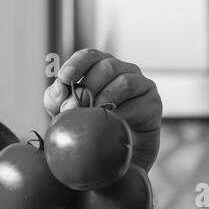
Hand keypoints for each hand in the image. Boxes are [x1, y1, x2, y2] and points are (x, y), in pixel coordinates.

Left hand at [43, 49, 162, 172]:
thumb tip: (59, 86)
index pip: (89, 56)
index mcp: (99, 66)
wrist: (117, 153)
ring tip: (92, 116)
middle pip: (106, 67)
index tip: (64, 77)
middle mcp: (123, 70)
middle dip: (87, 88)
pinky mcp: (153, 102)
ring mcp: (141, 84)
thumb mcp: (64, 112)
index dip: (76, 64)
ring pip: (124, 82)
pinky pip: (138, 103)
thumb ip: (56, 98)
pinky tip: (112, 124)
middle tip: (73, 109)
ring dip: (104, 99)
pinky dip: (122, 114)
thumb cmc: (89, 126)